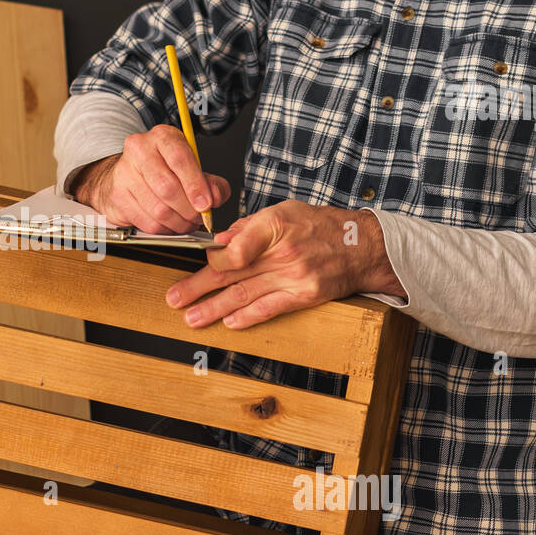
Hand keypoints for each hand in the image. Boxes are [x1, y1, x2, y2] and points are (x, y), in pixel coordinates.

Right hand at [67, 126, 230, 233]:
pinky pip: (147, 221)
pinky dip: (164, 229)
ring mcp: (124, 173)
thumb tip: (216, 197)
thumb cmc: (163, 169)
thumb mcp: (192, 167)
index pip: (179, 158)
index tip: (207, 204)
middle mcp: (139, 150)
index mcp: (162, 137)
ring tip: (187, 222)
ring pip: (158, 209)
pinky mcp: (117, 196)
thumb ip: (211, 182)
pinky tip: (170, 225)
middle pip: (167, 187)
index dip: (196, 185)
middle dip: (189, 209)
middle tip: (199, 217)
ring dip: (178, 222)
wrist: (128, 174)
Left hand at [165, 202, 405, 328]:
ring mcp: (294, 276)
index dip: (211, 260)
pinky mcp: (304, 296)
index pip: (232, 248)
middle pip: (231, 274)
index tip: (200, 265)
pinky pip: (269, 309)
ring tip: (192, 318)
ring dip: (214, 309)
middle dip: (198, 288)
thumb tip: (217, 241)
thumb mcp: (282, 212)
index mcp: (274, 225)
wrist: (361, 245)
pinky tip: (228, 322)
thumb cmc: (319, 226)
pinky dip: (246, 316)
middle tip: (175, 299)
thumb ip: (248, 227)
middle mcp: (283, 252)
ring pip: (245, 295)